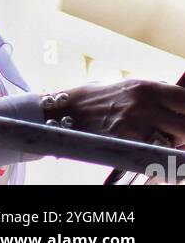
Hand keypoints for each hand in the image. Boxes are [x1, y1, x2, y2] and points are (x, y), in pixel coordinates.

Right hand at [59, 79, 184, 144]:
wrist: (69, 111)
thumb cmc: (105, 99)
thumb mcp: (132, 89)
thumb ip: (158, 97)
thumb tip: (182, 107)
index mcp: (147, 87)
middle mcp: (143, 106)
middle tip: (180, 133)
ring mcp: (135, 127)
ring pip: (172, 143)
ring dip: (173, 144)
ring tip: (162, 139)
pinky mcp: (126, 145)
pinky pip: (154, 154)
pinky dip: (158, 153)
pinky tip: (150, 149)